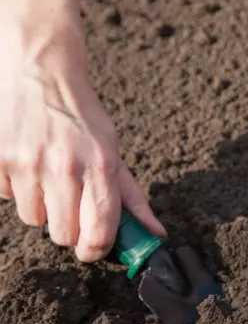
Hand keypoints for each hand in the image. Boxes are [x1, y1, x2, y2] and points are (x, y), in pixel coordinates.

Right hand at [0, 0, 165, 261]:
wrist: (42, 73)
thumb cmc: (83, 119)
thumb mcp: (115, 153)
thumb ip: (131, 197)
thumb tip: (155, 233)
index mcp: (101, 168)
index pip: (99, 233)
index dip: (96, 250)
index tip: (94, 248)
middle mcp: (66, 168)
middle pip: (63, 236)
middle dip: (69, 227)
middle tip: (71, 203)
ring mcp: (29, 164)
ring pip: (34, 220)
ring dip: (43, 207)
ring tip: (49, 177)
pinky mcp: (0, 160)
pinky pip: (8, 198)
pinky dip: (18, 189)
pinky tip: (28, 164)